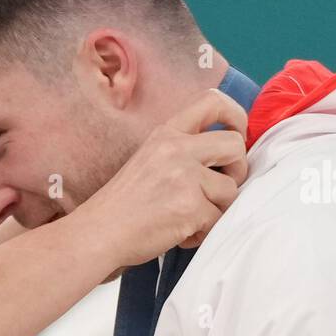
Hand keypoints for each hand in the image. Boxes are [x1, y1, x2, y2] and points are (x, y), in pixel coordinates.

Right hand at [93, 87, 249, 269]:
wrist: (98, 233)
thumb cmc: (122, 204)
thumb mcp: (148, 160)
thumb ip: (182, 152)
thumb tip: (227, 157)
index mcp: (166, 134)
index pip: (212, 101)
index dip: (236, 115)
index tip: (238, 134)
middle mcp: (176, 149)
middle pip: (235, 145)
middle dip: (238, 170)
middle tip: (220, 189)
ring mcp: (184, 177)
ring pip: (231, 189)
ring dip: (217, 209)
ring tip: (190, 219)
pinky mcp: (190, 207)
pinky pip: (218, 219)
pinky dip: (203, 233)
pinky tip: (181, 234)